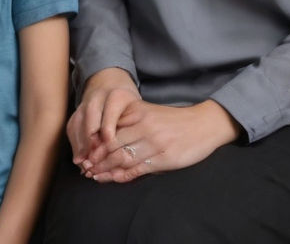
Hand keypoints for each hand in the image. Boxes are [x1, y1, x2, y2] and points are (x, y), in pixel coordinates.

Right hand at [67, 67, 140, 169]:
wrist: (111, 84)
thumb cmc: (127, 104)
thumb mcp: (135, 112)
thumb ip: (129, 129)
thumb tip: (121, 155)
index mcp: (116, 95)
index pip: (110, 115)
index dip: (108, 134)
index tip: (108, 149)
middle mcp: (97, 97)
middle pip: (90, 120)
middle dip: (90, 142)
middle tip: (93, 162)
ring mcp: (84, 103)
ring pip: (78, 124)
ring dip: (80, 146)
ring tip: (85, 165)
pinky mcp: (76, 111)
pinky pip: (71, 127)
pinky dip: (74, 144)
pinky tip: (79, 158)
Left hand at [85, 99, 238, 183]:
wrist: (204, 123)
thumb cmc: (175, 120)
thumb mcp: (151, 113)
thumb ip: (131, 121)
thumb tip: (107, 137)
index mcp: (140, 112)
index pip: (110, 130)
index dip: (95, 144)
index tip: (85, 154)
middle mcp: (145, 126)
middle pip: (113, 146)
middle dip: (96, 160)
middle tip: (85, 168)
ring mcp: (155, 143)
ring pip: (123, 158)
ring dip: (106, 170)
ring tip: (94, 175)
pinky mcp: (164, 158)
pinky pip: (138, 169)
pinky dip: (123, 175)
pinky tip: (113, 178)